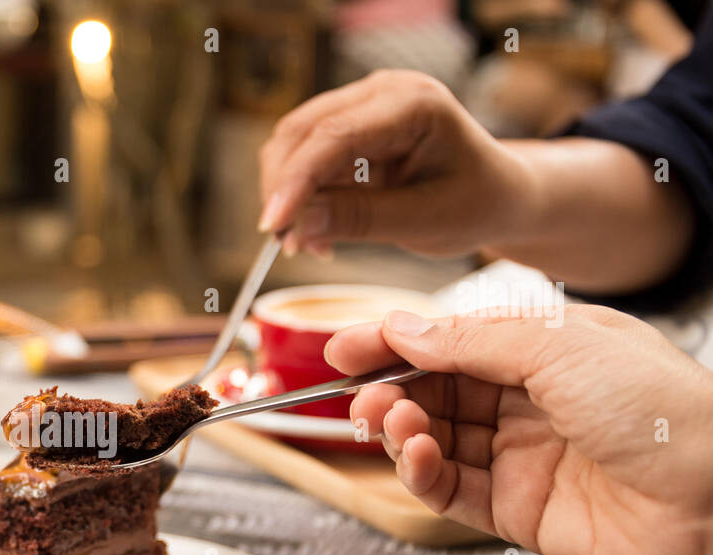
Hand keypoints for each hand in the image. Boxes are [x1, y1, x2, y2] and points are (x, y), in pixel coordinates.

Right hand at [257, 69, 535, 256]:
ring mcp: (364, 104)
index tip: (273, 226)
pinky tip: (318, 232)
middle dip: (284, 189)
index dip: (295, 181)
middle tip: (286, 243)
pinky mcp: (350, 127)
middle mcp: (383, 91)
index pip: (334, 135)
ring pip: (294, 144)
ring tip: (308, 244)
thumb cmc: (476, 204)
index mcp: (414, 103)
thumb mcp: (425, 221)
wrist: (498, 196)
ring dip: (289, 196)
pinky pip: (306, 158)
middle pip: (301, 131)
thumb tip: (298, 224)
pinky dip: (302, 197)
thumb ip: (361, 219)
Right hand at [325, 304, 712, 554]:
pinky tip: (414, 455)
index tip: (342, 347)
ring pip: (434, 441)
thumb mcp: (560, 348)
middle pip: (434, 393)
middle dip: (390, 389)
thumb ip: (470, 340)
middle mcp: (532, 402)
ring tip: (391, 422)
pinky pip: (450, 490)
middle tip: (362, 394)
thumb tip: (403, 327)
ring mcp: (523, 458)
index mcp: (547, 350)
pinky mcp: (518, 512)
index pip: (450, 342)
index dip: (393, 342)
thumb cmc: (672, 414)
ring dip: (401, 430)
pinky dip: (420, 473)